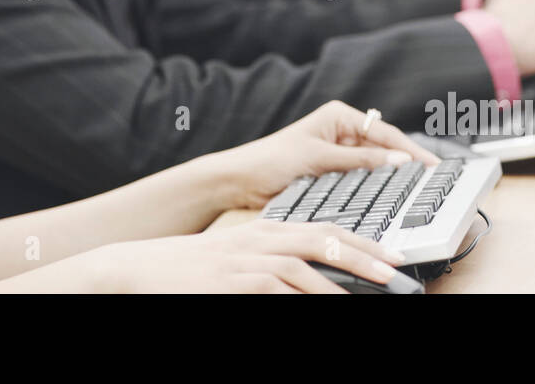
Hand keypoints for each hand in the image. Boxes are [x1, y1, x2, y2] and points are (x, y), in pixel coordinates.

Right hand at [82, 218, 406, 292]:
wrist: (138, 268)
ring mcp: (245, 259)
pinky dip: (305, 299)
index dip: (361, 241)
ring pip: (305, 268)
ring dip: (342, 285)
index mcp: (263, 230)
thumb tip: (308, 281)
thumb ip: (270, 265)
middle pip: (323, 241)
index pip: (323, 229)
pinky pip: (278, 290)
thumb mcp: (235, 260)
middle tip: (397, 272)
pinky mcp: (233, 281)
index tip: (390, 254)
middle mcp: (258, 239)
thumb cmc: (187, 270)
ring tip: (372, 295)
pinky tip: (326, 306)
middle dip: (365, 256)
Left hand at [204, 101, 437, 210]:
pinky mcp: (334, 171)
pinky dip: (376, 184)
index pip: (384, 132)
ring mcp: (339, 151)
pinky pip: (363, 176)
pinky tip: (391, 194)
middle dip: (406, 161)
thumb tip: (400, 159)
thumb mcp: (319, 157)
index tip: (432, 164)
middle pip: (384, 146)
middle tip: (433, 179)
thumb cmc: (273, 159)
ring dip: (393, 175)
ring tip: (418, 188)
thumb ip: (360, 160)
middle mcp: (342, 130)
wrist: (242, 180)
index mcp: (340, 115)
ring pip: (376, 163)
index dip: (410, 149)